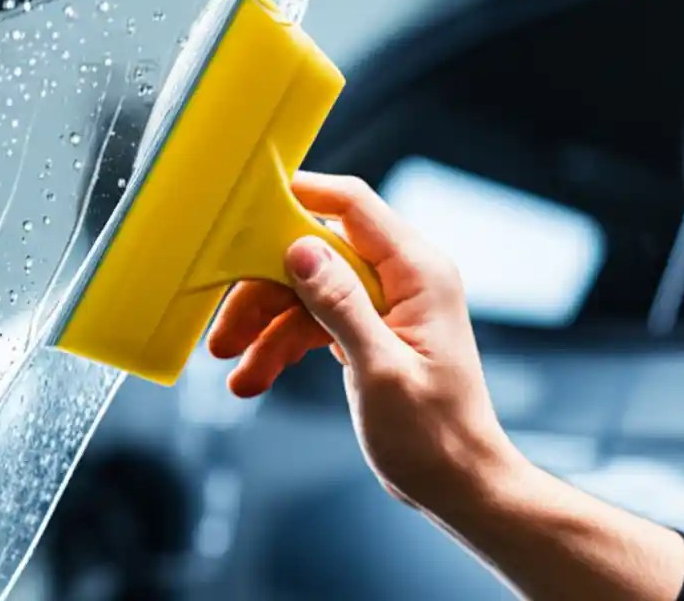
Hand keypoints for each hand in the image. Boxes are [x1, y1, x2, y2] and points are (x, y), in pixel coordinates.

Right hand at [208, 173, 522, 510]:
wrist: (458, 486)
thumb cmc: (436, 437)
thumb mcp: (379, 371)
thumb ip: (340, 305)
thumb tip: (302, 250)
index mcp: (417, 272)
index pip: (351, 206)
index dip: (298, 197)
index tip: (246, 207)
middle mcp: (401, 278)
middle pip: (314, 256)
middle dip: (263, 290)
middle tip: (225, 330)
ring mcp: (384, 304)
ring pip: (305, 291)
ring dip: (265, 328)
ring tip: (236, 368)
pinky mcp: (368, 330)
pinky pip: (313, 321)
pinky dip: (282, 347)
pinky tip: (256, 376)